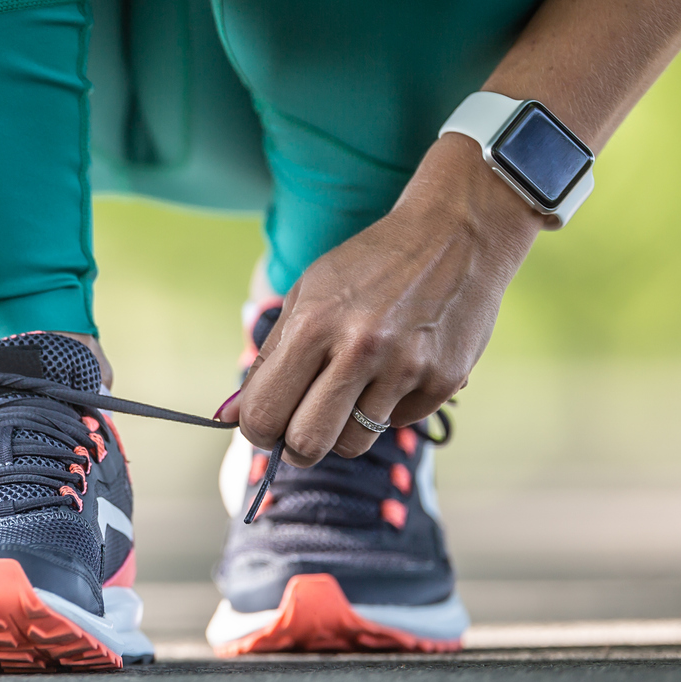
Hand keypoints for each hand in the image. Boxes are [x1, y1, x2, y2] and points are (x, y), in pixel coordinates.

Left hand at [222, 136, 542, 465]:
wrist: (454, 235)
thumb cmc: (369, 265)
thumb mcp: (308, 294)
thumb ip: (269, 359)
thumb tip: (226, 417)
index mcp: (314, 324)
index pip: (264, 411)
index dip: (256, 429)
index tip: (263, 425)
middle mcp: (359, 349)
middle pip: (306, 443)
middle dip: (295, 447)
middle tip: (299, 431)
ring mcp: (406, 368)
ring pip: (354, 444)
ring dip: (343, 431)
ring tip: (350, 393)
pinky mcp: (444, 381)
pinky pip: (399, 422)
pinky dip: (388, 409)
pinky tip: (395, 371)